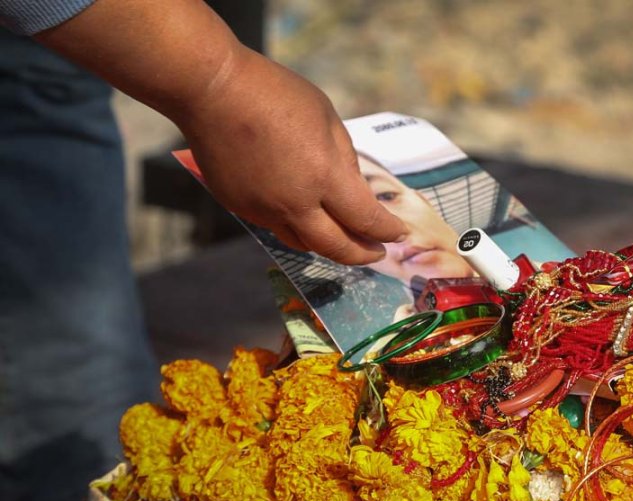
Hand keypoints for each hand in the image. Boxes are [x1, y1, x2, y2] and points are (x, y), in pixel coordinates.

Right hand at [175, 49, 406, 263]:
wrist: (212, 90)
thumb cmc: (275, 94)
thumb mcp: (326, 118)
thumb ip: (344, 158)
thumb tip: (354, 190)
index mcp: (324, 176)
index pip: (365, 219)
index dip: (385, 230)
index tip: (397, 232)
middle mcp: (295, 203)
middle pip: (336, 247)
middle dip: (362, 254)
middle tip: (376, 253)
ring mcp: (264, 210)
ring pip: (304, 244)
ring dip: (328, 246)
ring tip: (343, 240)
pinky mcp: (241, 208)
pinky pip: (276, 228)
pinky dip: (297, 229)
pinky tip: (305, 218)